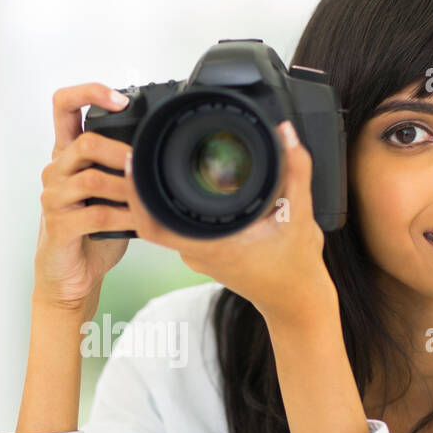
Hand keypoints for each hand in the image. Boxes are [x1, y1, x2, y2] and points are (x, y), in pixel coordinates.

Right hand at [33, 83, 139, 318]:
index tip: (120, 99)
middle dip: (121, 150)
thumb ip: (123, 167)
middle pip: (84, 142)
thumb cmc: (93, 230)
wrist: (73, 274)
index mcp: (66, 155)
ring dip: (126, 187)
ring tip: (146, 196)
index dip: (90, 93)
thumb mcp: (110, 191)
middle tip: (145, 163)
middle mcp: (55, 171)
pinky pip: (95, 214)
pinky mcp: (58, 226)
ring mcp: (53, 198)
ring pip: (91, 178)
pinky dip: (123, 217)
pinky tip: (139, 222)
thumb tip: (163, 149)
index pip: (63, 105)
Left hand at [126, 119, 335, 323]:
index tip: (132, 165)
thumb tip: (286, 132)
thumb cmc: (296, 267)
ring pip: (167, 221)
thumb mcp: (300, 214)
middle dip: (146, 184)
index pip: (154, 225)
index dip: (136, 195)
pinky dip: (178, 204)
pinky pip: (180, 226)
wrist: (296, 300)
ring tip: (160, 159)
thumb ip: (296, 170)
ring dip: (161, 194)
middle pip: (154, 217)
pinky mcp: (205, 253)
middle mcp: (198, 253)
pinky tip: (187, 182)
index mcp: (211, 246)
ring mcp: (199, 255)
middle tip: (143, 151)